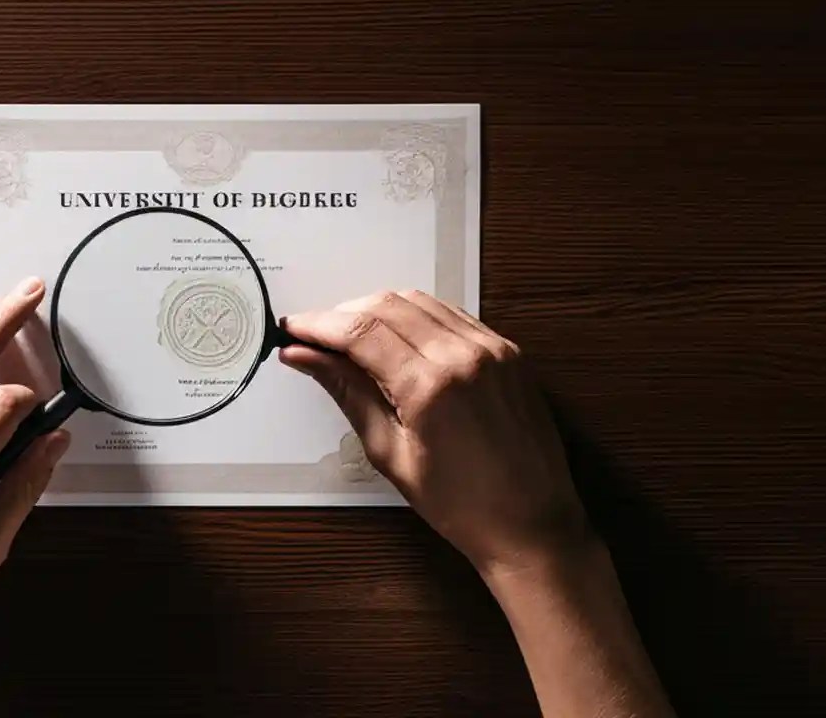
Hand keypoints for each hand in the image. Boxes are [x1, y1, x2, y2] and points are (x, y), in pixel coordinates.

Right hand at [281, 290, 586, 572]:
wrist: (532, 523)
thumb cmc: (460, 505)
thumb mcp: (390, 452)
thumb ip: (348, 393)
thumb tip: (304, 357)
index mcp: (430, 385)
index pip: (360, 331)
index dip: (319, 325)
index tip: (293, 330)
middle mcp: (464, 355)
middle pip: (387, 305)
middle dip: (343, 314)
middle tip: (315, 337)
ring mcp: (491, 348)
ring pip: (420, 301)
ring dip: (378, 310)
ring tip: (351, 338)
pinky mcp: (508, 351)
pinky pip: (451, 314)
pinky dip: (416, 317)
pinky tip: (397, 339)